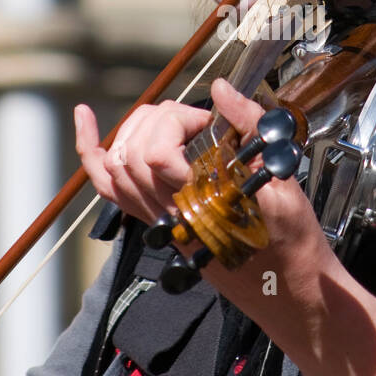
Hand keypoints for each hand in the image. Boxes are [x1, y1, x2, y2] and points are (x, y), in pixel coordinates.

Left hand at [74, 82, 334, 318]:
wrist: (284, 286)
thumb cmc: (289, 238)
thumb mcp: (283, 179)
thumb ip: (251, 127)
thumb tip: (221, 88)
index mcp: (198, 203)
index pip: (156, 153)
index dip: (178, 122)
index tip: (211, 122)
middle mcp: (170, 214)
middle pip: (132, 153)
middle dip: (160, 120)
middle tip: (198, 123)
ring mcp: (158, 219)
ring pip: (115, 166)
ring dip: (134, 130)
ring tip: (166, 120)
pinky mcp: (156, 221)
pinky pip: (110, 188)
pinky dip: (91, 151)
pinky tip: (85, 121)